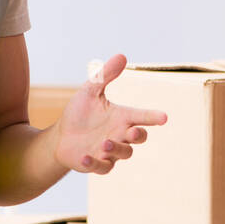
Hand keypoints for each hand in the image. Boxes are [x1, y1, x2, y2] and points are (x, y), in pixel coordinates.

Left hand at [55, 54, 167, 173]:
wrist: (61, 137)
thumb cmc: (80, 113)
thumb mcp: (90, 91)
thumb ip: (105, 75)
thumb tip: (122, 55)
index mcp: (122, 118)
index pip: (141, 116)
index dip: (152, 117)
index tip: (164, 117)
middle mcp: (120, 135)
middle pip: (138, 138)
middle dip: (138, 136)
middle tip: (132, 132)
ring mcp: (110, 152)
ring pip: (123, 153)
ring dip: (116, 149)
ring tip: (105, 143)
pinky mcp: (97, 164)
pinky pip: (101, 167)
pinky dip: (95, 163)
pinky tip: (85, 156)